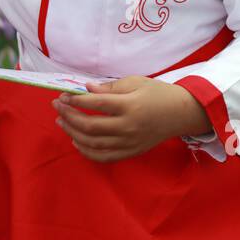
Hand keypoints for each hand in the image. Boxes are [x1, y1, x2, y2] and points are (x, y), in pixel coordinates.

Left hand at [53, 76, 209, 162]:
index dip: (75, 101)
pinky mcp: (131, 152)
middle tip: (57, 107)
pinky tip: (76, 142)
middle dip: (69, 116)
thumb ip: (110, 88)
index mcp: (129, 106)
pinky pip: (105, 157)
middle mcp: (128, 127)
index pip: (96, 105)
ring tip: (62, 122)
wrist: (182, 113)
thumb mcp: (135, 82)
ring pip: (94, 144)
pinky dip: (87, 152)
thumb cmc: (158, 93)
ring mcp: (129, 142)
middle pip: (90, 126)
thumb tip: (87, 90)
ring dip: (73, 133)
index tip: (63, 96)